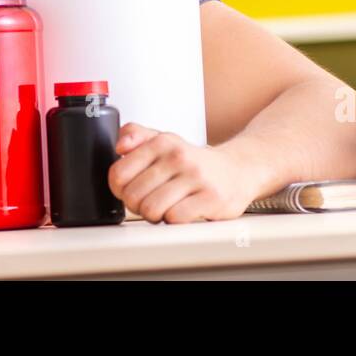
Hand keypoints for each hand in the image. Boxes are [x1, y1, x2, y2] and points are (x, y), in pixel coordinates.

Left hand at [107, 122, 260, 223]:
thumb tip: (120, 146)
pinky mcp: (211, 198)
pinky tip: (182, 211)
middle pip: (133, 195)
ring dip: (154, 215)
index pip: (118, 173)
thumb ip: (136, 135)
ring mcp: (196, 176)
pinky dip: (174, 220)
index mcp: (162, 142)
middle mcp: (178, 156)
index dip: (120, 189)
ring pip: (151, 208)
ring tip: (165, 207)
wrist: (237, 170)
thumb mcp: (164, 141)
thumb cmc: (194, 162)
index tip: (132, 189)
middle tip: (149, 201)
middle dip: (137, 205)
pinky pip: (175, 218)